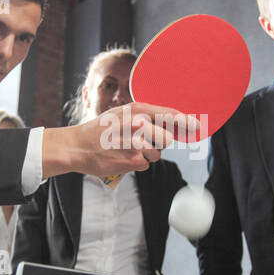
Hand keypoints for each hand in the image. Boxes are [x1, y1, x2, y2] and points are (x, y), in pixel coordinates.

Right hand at [43, 103, 194, 178]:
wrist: (77, 147)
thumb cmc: (99, 130)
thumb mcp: (119, 114)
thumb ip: (142, 116)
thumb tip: (168, 124)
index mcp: (136, 110)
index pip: (169, 114)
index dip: (185, 121)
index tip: (196, 125)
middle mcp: (139, 124)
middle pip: (166, 138)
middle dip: (158, 143)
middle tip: (141, 141)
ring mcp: (136, 143)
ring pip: (156, 154)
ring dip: (146, 155)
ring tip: (127, 149)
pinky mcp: (133, 160)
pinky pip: (145, 164)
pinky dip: (136, 164)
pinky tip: (121, 157)